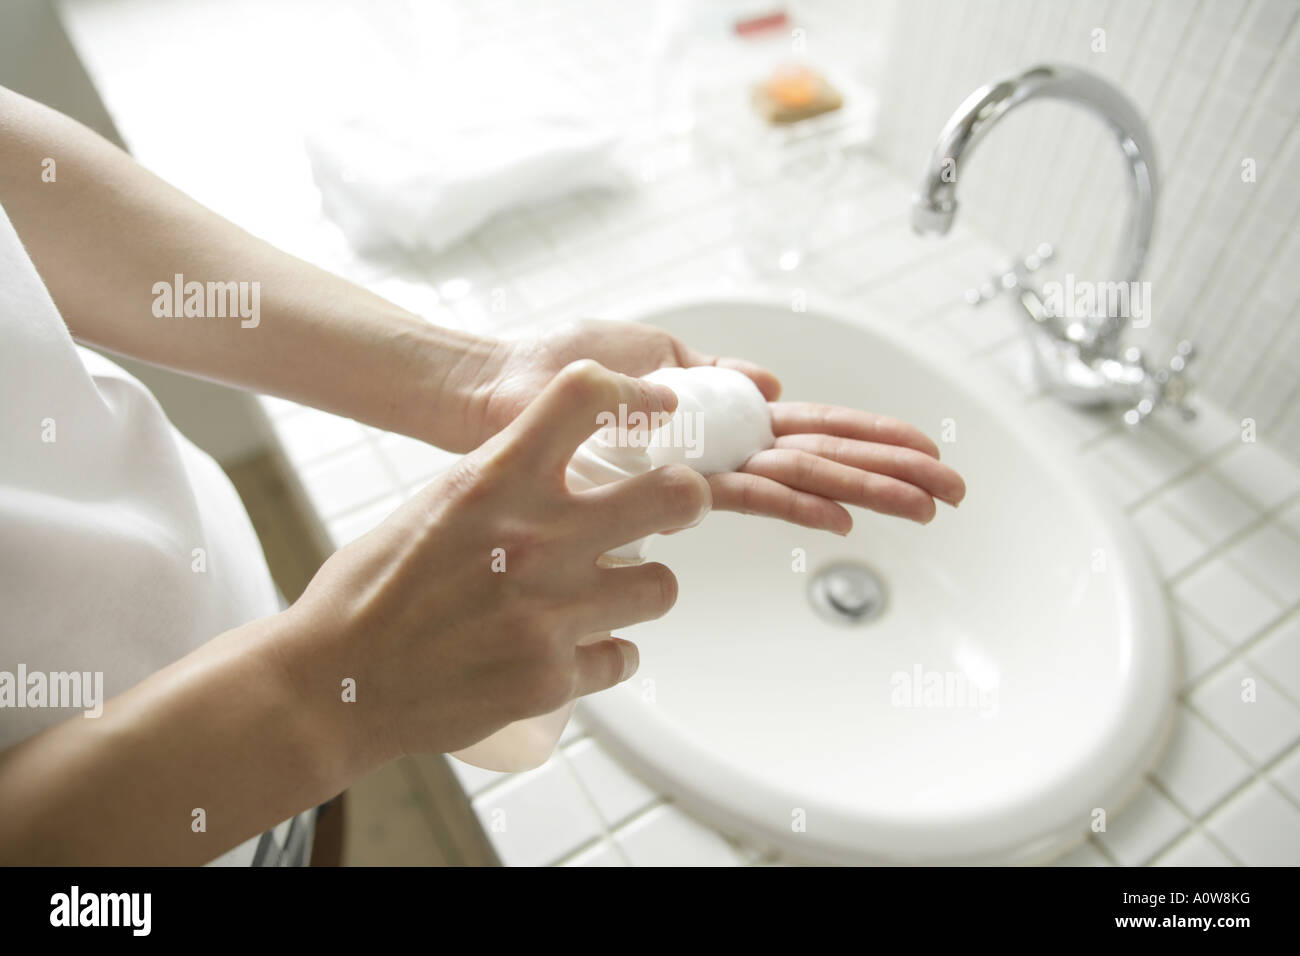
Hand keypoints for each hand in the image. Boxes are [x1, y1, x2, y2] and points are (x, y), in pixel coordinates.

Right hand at [286, 360, 711, 757]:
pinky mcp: (552, 678)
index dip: (635, 393)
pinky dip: (602, 656)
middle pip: (674, 496)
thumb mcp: (437, 506)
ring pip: (662, 586)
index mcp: (495, 480)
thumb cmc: (371, 590)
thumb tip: (562, 475)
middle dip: (684, 500)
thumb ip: (506, 485)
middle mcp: (534, 539)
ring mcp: (550, 613)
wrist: (335, 684)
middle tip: (673, 509)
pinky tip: (570, 651)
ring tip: (607, 596)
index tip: (656, 406)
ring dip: (640, 590)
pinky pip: (622, 657)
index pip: (586, 397)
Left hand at [475, 319, 964, 533]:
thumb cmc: (563, 367)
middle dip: (891, 471)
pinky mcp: (670, 476)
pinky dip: (796, 501)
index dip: (870, 434)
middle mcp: (721, 444)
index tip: (925, 444)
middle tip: (955, 488)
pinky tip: (844, 517)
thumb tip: (772, 383)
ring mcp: (700, 464)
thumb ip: (714, 370)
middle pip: (823, 456)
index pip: (813, 424)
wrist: (501, 389)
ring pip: (800, 476)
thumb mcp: (653, 349)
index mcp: (721, 408)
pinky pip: (746, 490)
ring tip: (925, 504)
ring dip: (866, 488)